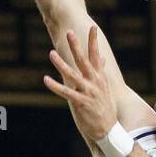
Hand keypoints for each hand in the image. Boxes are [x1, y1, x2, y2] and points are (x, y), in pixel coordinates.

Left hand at [43, 27, 117, 141]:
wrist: (109, 129)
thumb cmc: (105, 108)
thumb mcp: (105, 88)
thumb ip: (101, 72)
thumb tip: (101, 59)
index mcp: (100, 78)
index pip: (96, 55)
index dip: (93, 41)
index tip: (92, 27)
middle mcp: (94, 82)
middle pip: (84, 60)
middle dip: (76, 46)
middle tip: (69, 32)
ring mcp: (88, 92)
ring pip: (72, 74)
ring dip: (61, 64)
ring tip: (51, 53)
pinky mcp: (81, 103)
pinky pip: (66, 92)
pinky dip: (55, 86)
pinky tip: (46, 79)